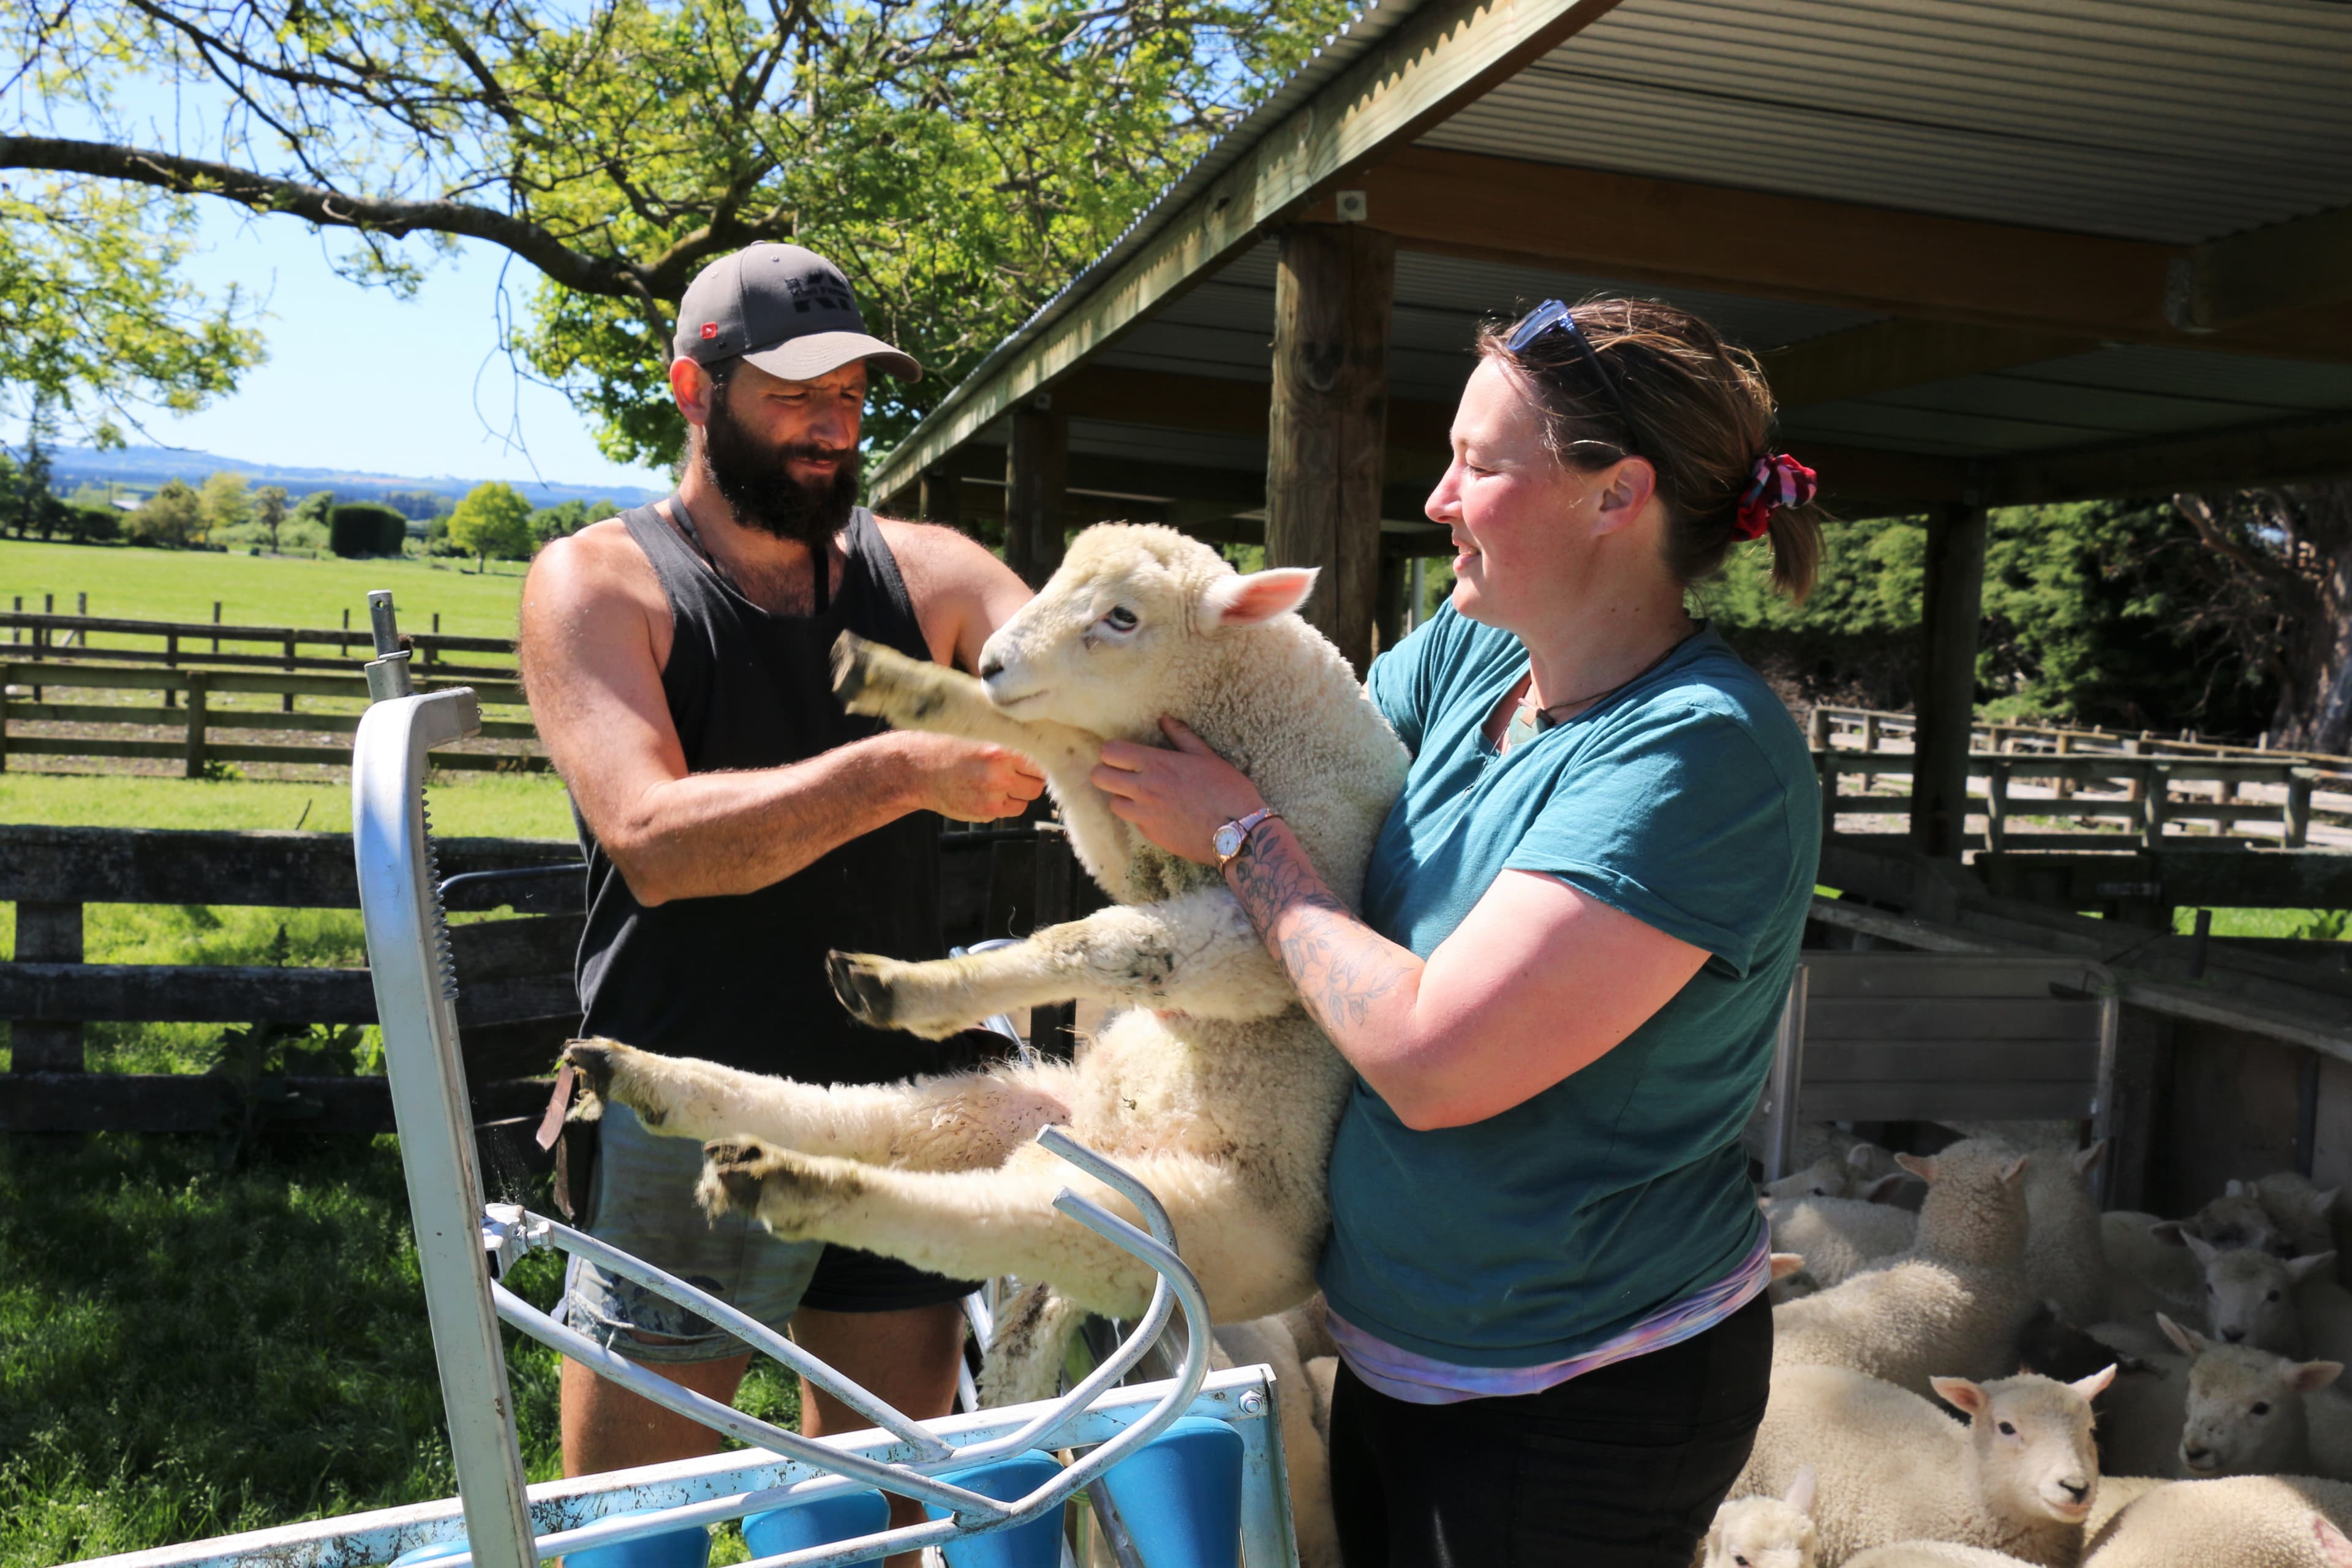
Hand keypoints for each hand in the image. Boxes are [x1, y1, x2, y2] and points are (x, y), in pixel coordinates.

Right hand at [894, 732, 1046, 821]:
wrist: (915, 768)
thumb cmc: (946, 744)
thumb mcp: (977, 727)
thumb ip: (1008, 730)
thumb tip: (1043, 729)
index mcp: (1001, 746)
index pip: (1043, 755)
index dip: (1041, 757)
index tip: (1037, 756)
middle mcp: (999, 770)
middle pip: (1040, 779)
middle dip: (1030, 775)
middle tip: (1012, 768)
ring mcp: (993, 793)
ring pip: (1028, 796)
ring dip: (1019, 791)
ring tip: (997, 779)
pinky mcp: (986, 812)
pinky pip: (1013, 809)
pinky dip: (1006, 803)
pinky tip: (987, 791)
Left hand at [1092, 717, 1265, 864]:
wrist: (1239, 834)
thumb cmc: (1228, 792)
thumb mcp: (1207, 757)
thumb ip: (1181, 736)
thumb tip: (1165, 719)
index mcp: (1157, 765)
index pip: (1110, 752)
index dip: (1112, 751)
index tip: (1123, 753)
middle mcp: (1145, 789)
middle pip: (1099, 777)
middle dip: (1106, 772)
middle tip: (1123, 772)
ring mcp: (1145, 815)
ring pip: (1112, 802)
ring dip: (1122, 796)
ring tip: (1141, 793)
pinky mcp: (1151, 835)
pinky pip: (1134, 822)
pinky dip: (1140, 816)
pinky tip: (1160, 812)